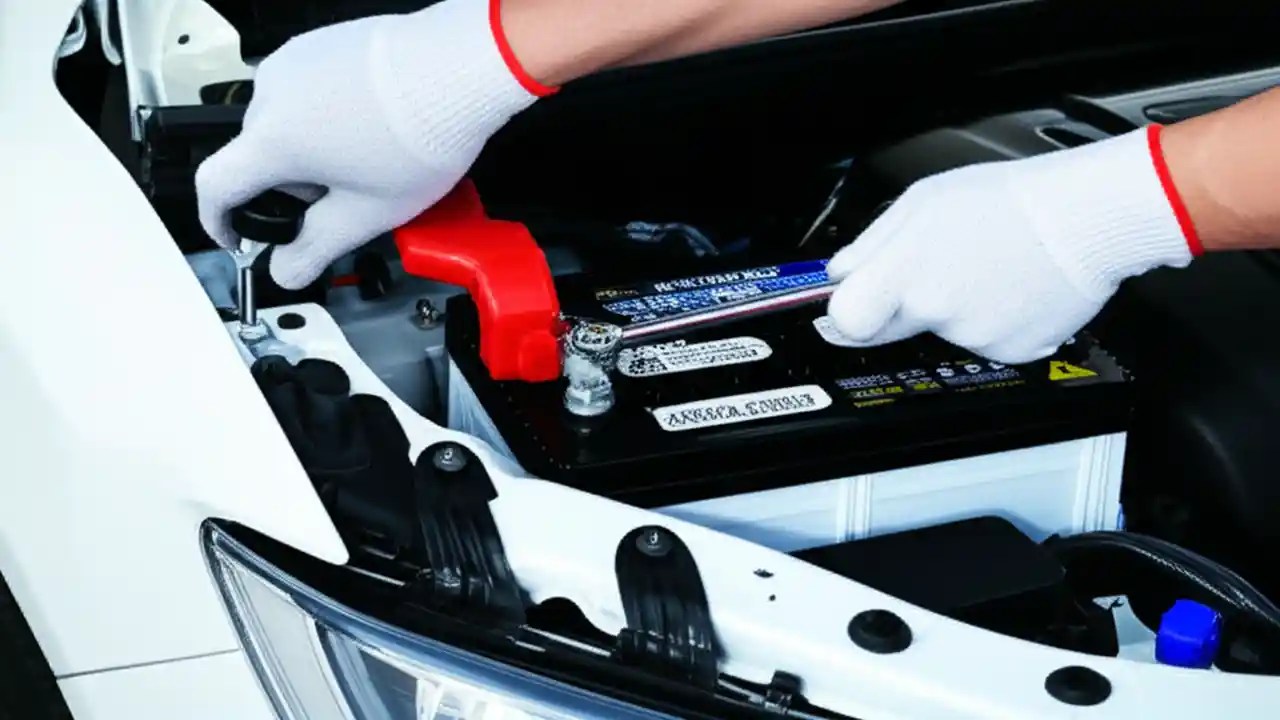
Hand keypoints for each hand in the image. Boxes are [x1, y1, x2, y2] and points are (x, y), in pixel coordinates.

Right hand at [195, 0, 550, 288]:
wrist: (459, 71)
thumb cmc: (421, 133)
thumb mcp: (366, 214)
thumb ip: (316, 248)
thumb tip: (288, 270)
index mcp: (274, 140)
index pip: (214, 187)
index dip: (218, 221)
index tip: (236, 235)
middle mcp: (274, 93)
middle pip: (259, 155)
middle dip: (294, 185)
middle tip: (343, 196)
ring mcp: (295, 62)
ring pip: (285, 122)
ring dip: (312, 148)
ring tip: (369, 155)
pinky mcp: (320, 44)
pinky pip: (307, 90)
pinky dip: (327, 114)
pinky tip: (371, 125)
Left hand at [823, 127, 1196, 363]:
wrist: (1087, 218)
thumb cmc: (1011, 200)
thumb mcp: (923, 200)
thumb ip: (871, 241)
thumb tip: (841, 270)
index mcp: (905, 271)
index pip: (847, 317)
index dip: (849, 307)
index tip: (857, 297)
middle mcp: (934, 311)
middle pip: (891, 327)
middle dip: (900, 303)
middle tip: (935, 267)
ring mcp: (973, 337)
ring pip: (943, 330)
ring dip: (955, 306)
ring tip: (988, 265)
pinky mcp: (1011, 352)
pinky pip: (985, 340)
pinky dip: (995, 320)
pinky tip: (1012, 286)